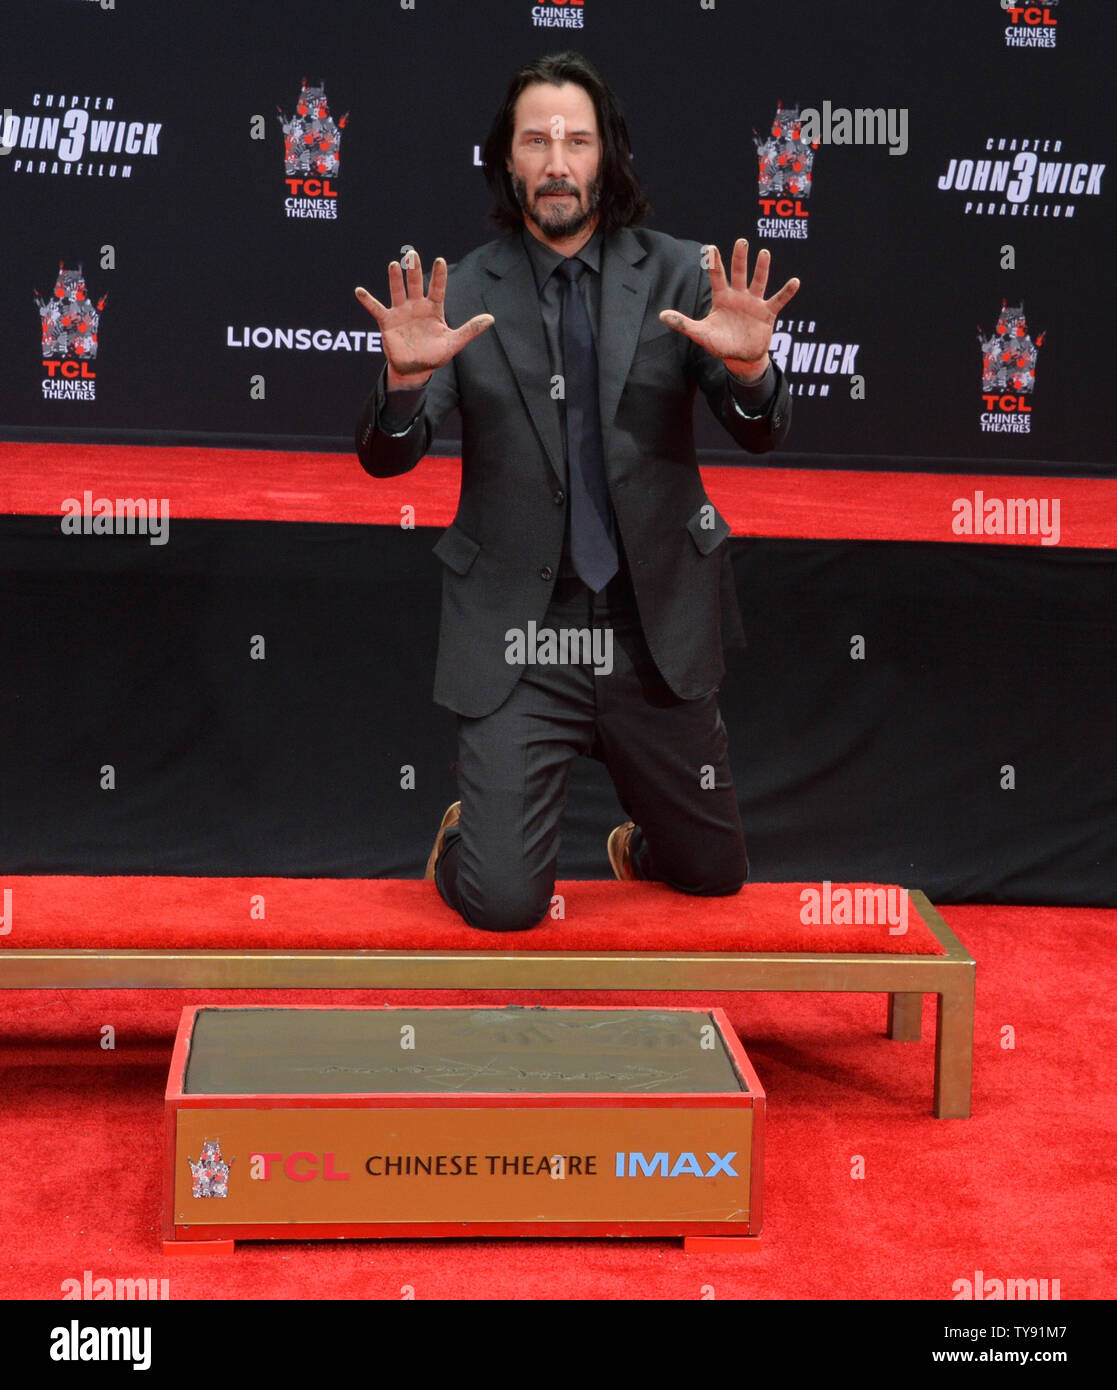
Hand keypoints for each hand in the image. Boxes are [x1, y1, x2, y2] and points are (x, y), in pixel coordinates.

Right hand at [355, 253, 493, 386]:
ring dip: (396, 279)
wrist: (415, 369)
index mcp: (434, 309)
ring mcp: (401, 312)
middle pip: (416, 284)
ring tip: (395, 264)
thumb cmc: (435, 355)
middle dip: (415, 270)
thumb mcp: (454, 342)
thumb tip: (491, 318)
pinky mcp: (388, 322)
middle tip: (413, 254)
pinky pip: (376, 309)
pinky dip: (368, 301)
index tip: (439, 260)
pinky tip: (359, 291)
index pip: (438, 289)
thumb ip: (470, 329)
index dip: (439, 276)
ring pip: (398, 291)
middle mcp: (417, 306)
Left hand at [659, 239, 799, 378]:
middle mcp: (739, 296)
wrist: (740, 358)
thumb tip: (661, 315)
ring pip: (759, 281)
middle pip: (739, 273)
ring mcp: (754, 303)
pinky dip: (786, 292)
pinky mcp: (767, 313)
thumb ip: (683, 323)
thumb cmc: (720, 343)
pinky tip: (795, 281)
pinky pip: (778, 300)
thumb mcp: (701, 334)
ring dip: (762, 268)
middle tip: (741, 241)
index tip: (710, 248)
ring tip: (764, 253)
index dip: (714, 264)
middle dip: (740, 258)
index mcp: (722, 299)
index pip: (717, 277)